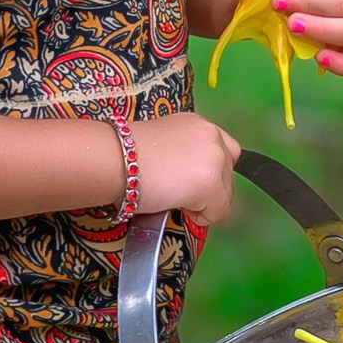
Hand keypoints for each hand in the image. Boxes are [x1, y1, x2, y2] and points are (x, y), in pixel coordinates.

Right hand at [131, 110, 237, 225]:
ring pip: (225, 196)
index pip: (226, 151)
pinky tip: (176, 203)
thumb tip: (193, 177)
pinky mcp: (210, 183)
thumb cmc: (128, 156)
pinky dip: (201, 217)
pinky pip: (219, 213)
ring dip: (203, 203)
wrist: (114, 160)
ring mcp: (214, 159)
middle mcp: (212, 136)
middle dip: (207, 189)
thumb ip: (187, 153)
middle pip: (228, 175)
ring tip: (172, 195)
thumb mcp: (165, 143)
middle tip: (175, 190)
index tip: (188, 179)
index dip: (208, 171)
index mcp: (200, 124)